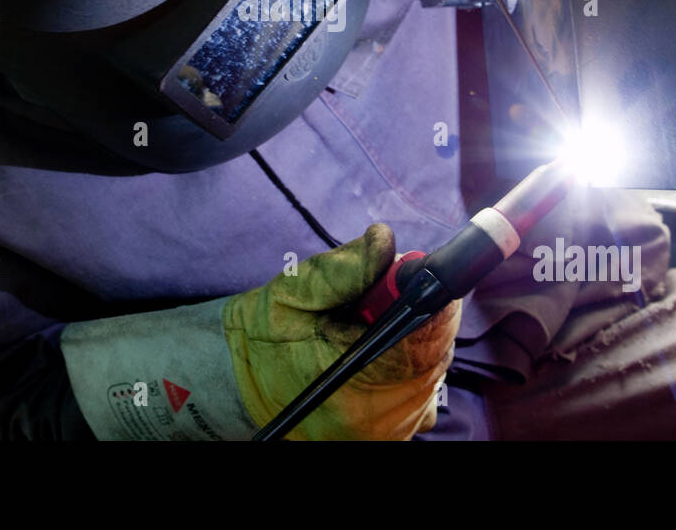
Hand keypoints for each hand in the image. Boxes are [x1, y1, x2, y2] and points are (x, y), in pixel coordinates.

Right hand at [223, 223, 460, 439]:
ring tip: (364, 332)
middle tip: (376, 300)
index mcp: (359, 381)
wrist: (240, 387)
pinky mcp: (395, 435)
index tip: (412, 275)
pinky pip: (421, 390)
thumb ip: (341, 269)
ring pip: (431, 368)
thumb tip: (383, 241)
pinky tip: (374, 357)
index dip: (427, 298)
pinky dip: (406, 365)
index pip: (427, 335)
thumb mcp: (292, 293)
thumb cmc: (263, 338)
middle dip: (415, 315)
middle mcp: (385, 416)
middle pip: (435, 350)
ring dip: (411, 340)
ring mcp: (393, 430)